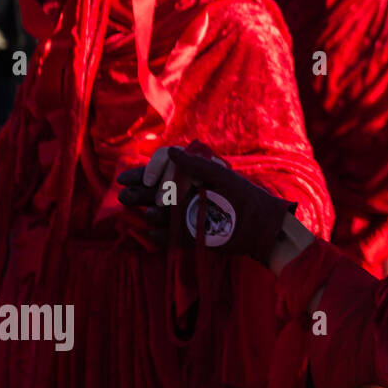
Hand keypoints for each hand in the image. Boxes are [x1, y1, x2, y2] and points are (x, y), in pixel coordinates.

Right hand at [116, 142, 294, 265]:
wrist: (262, 227)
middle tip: (125, 196)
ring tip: (144, 213)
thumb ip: (196, 165)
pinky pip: (173, 236)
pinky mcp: (192, 236)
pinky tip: (153, 233)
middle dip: (140, 193)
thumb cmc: (245, 196)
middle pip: (158, 192)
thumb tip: (171, 151)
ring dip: (150, 212)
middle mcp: (188, 195)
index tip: (136, 179)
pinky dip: (162, 236)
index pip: (164, 171)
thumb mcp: (221, 177)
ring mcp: (188, 216)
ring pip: (162, 214)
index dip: (147, 172)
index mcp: (194, 177)